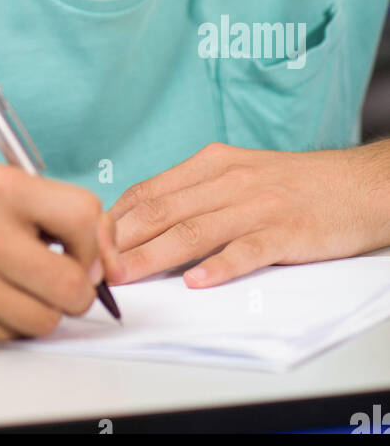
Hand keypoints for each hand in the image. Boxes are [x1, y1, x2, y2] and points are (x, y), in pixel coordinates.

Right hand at [0, 163, 123, 346]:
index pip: (85, 215)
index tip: (82, 254)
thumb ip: (56, 214)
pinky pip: (13, 337)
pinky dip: (7, 325)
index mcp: (0, 186)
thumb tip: (109, 260)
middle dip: (73, 291)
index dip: (94, 244)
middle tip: (52, 281)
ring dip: (38, 311)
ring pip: (47, 319)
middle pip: (73, 282)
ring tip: (11, 289)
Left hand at [107, 141, 389, 288]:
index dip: (115, 220)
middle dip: (121, 242)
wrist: (359, 184)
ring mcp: (257, 206)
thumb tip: (143, 220)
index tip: (87, 243)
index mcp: (212, 164)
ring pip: (194, 232)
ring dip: (153, 257)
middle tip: (91, 267)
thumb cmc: (296, 185)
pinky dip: (220, 266)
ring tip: (124, 277)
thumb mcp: (239, 174)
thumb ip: (195, 194)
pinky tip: (197, 281)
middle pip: (163, 213)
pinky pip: (246, 250)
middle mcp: (229, 180)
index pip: (150, 192)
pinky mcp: (286, 231)